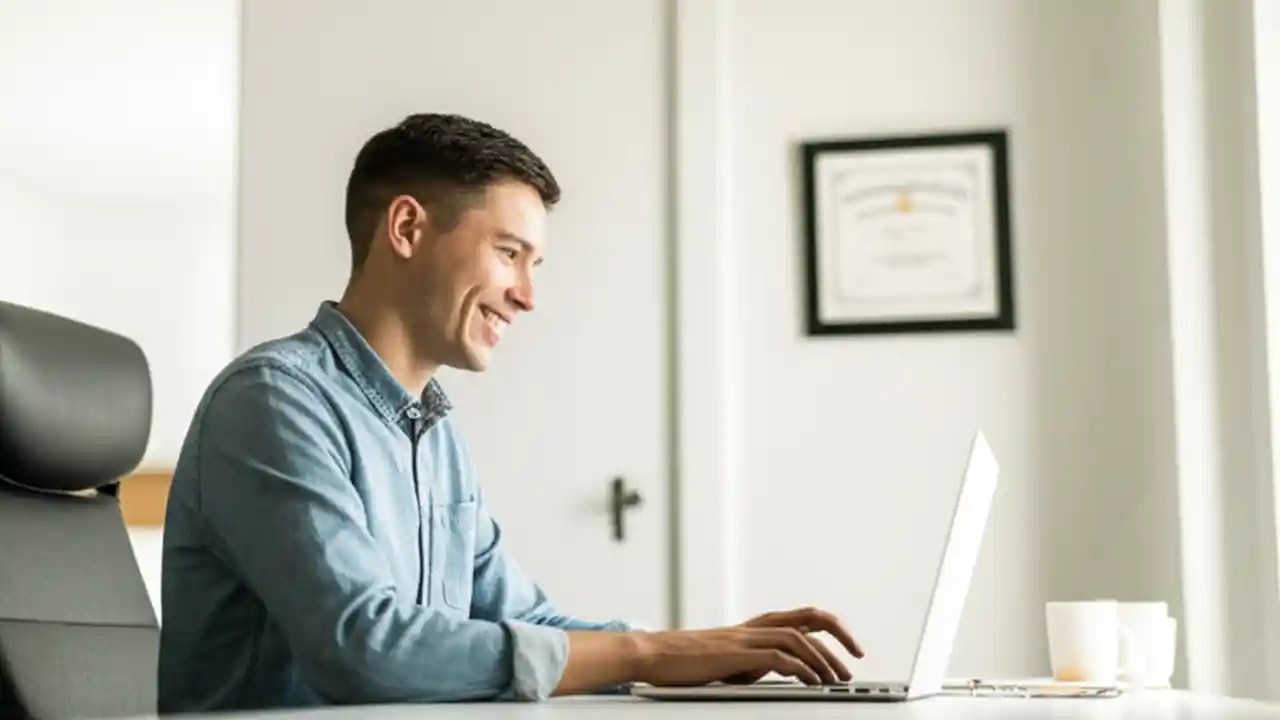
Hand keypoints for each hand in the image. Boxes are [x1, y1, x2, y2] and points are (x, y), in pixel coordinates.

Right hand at [632, 606, 863, 687]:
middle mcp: (754, 627)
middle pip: (809, 617)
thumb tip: (785, 674)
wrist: (653, 654)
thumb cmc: (686, 661)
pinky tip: (810, 681)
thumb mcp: (731, 661)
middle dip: (839, 635)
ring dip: (823, 658)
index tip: (848, 647)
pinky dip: (800, 668)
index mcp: (755, 627)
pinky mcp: (736, 654)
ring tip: (837, 679)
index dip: (830, 628)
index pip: (802, 617)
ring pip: (798, 637)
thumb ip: (757, 663)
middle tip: (857, 658)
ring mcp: (745, 638)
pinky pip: (778, 657)